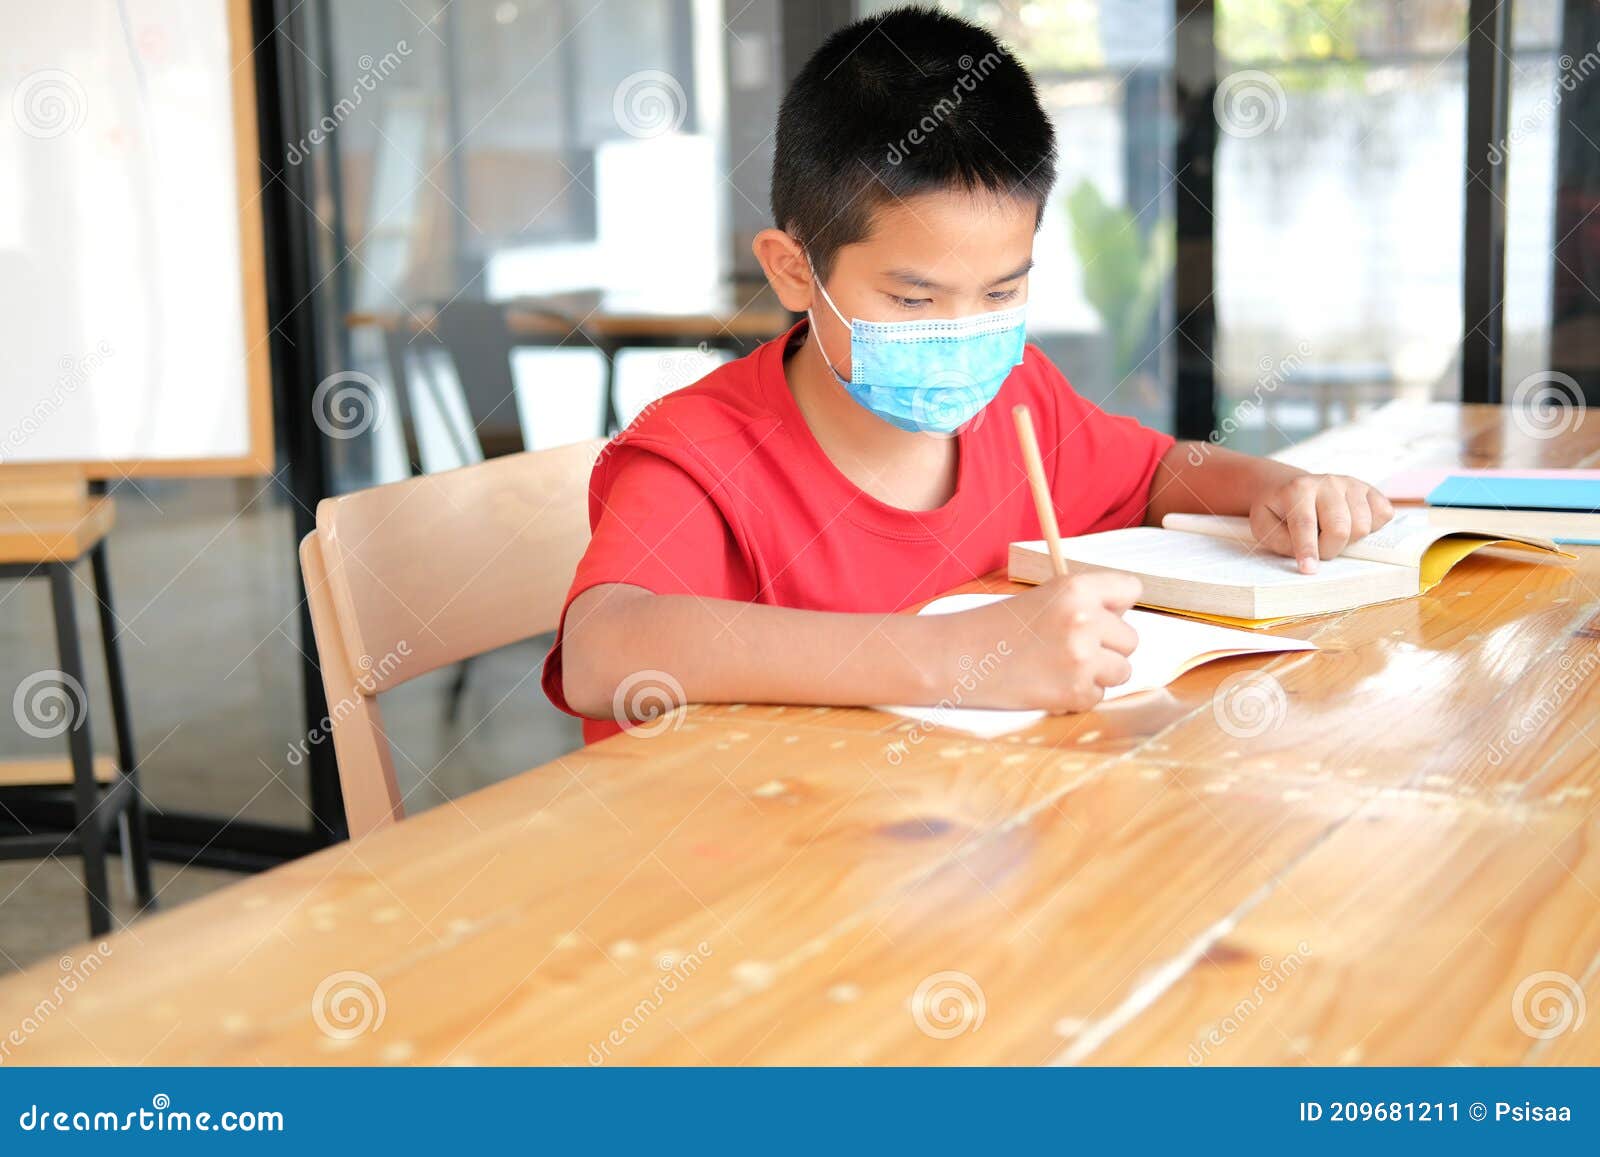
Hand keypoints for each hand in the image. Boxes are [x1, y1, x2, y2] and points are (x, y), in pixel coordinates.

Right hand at [946, 573, 1141, 712]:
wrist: (958, 658)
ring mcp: (1082, 659)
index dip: (1117, 605)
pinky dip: (1078, 696)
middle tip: (1069, 648)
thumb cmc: (996, 626)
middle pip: (1131, 639)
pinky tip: (1049, 684)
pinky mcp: (1075, 692)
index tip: (1102, 615)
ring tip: (1059, 667)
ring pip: (1122, 671)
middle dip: (1107, 647)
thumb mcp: (1043, 597)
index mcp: (1077, 588)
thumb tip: (1122, 619)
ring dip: (1097, 674)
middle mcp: (1085, 620)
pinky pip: (1098, 697)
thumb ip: (1086, 602)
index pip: (1131, 590)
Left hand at [1249, 473, 1393, 573]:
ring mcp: (1351, 484)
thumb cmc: (1276, 510)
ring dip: (1348, 541)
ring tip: (1330, 534)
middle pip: (1340, 529)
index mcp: (1298, 489)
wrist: (1286, 485)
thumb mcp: (1264, 525)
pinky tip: (1351, 523)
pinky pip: (1383, 515)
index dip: (1308, 550)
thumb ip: (1282, 542)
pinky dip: (1371, 527)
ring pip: (1364, 526)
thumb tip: (1310, 557)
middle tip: (1318, 549)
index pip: (1306, 525)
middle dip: (1329, 549)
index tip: (1309, 569)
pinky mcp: (1369, 489)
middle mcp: (1327, 482)